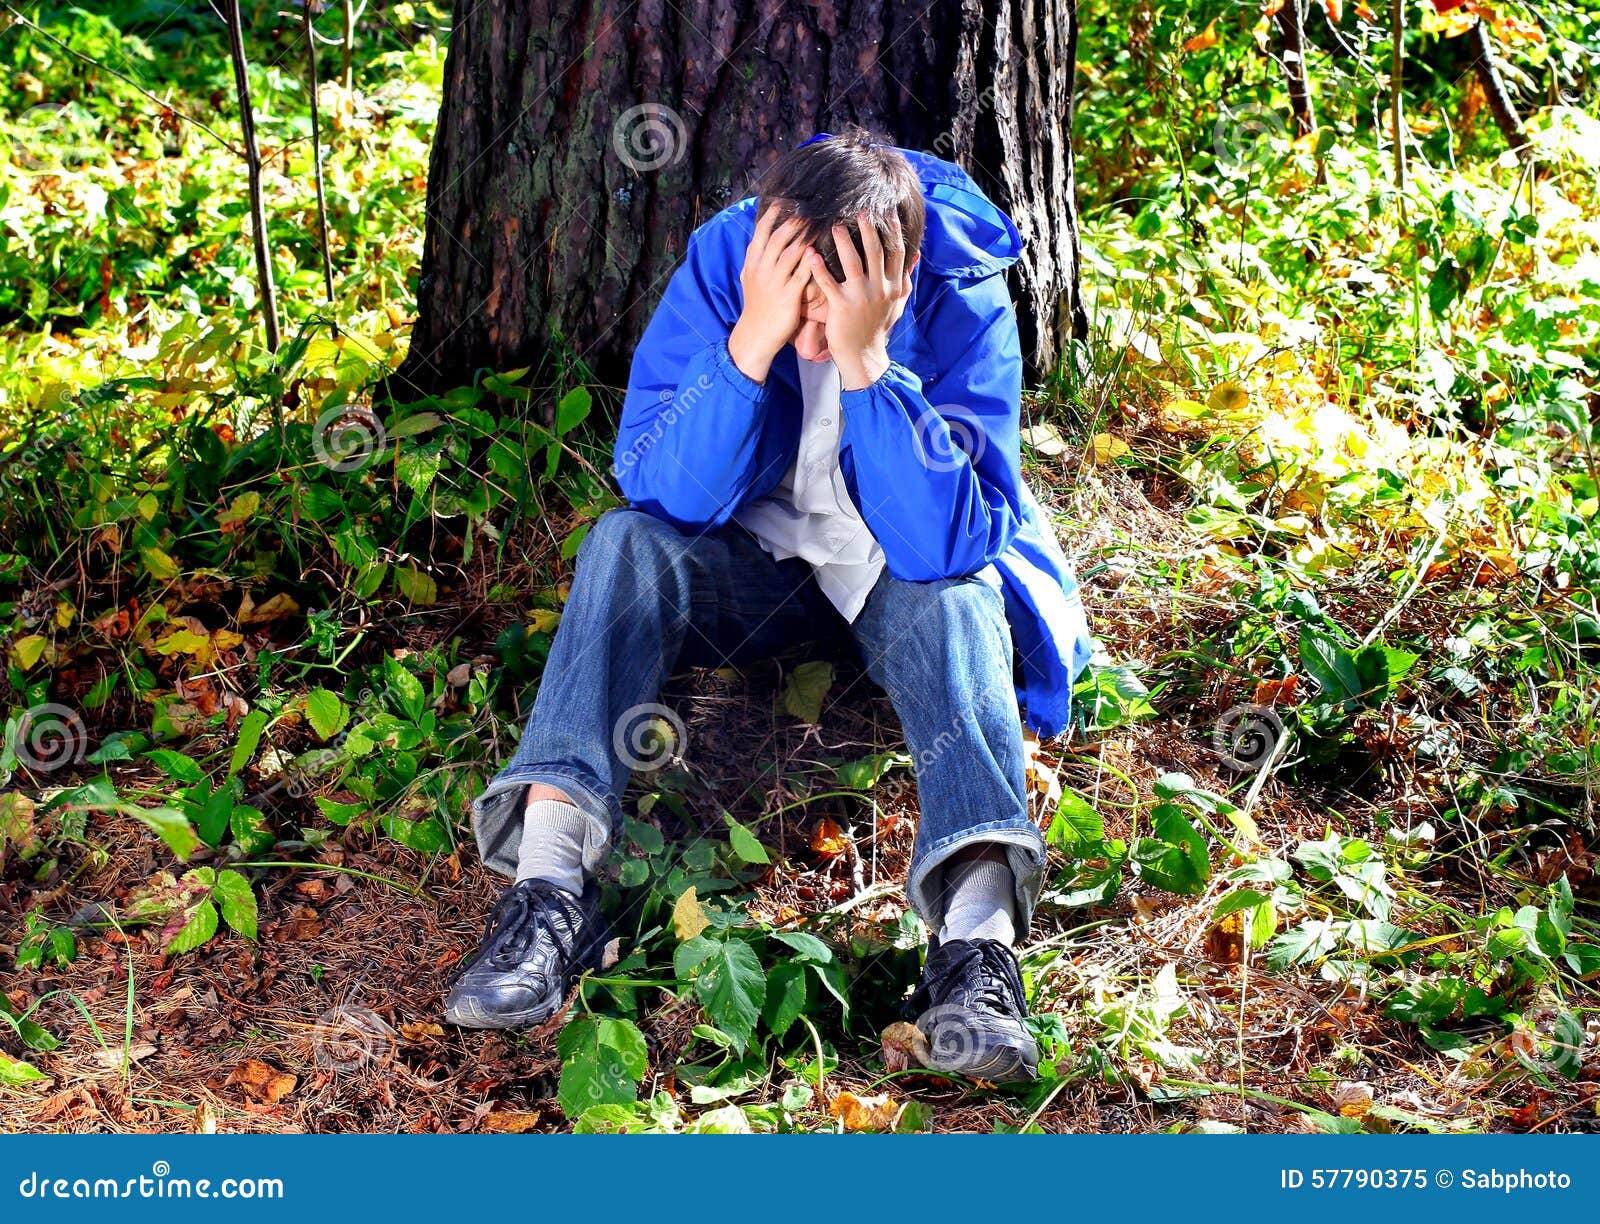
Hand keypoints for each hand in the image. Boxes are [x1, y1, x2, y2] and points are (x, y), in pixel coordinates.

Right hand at [727, 205, 810, 383]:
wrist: (756, 335)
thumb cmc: (757, 306)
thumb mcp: (750, 279)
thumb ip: (757, 258)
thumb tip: (762, 239)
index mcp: (753, 262)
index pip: (761, 231)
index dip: (772, 214)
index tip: (784, 200)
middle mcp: (762, 268)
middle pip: (779, 236)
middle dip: (795, 220)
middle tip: (810, 207)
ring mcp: (774, 281)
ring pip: (791, 251)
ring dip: (806, 236)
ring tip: (821, 222)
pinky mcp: (788, 296)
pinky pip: (802, 273)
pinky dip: (811, 261)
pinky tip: (821, 251)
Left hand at [808, 212, 913, 390]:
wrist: (863, 356)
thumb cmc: (877, 328)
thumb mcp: (897, 304)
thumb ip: (906, 279)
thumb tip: (916, 256)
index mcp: (894, 286)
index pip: (896, 253)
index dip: (894, 231)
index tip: (889, 212)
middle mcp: (880, 289)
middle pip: (876, 252)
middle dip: (869, 229)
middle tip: (861, 210)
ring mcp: (861, 297)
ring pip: (853, 262)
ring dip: (844, 242)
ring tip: (836, 225)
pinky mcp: (841, 306)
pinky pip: (828, 282)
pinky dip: (818, 267)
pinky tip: (811, 253)